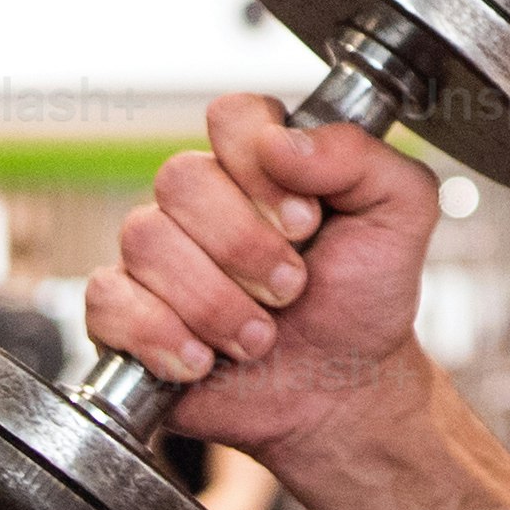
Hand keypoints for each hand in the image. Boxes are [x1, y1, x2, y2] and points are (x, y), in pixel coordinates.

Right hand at [84, 91, 442, 456]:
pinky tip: (203, 359)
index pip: (231, 117)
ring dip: (215, 302)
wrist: (343, 392)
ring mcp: (158, 254)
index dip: (260, 165)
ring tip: (259, 337)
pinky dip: (161, 335)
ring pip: (146, 240)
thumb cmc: (365, 298)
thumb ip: (359, 157)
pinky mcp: (126, 313)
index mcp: (261, 162)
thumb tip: (283, 141)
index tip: (306, 220)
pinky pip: (109, 301)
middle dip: (245, 246)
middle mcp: (201, 199)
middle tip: (292, 289)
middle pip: (182, 178)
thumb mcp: (400, 213)